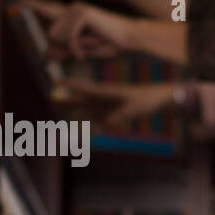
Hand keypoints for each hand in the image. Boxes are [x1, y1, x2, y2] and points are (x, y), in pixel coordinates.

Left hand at [27, 0, 131, 59]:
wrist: (132, 38)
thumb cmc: (112, 44)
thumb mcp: (85, 50)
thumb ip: (64, 52)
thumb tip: (44, 54)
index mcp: (73, 15)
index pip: (48, 9)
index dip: (33, 4)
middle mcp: (72, 8)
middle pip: (52, 34)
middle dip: (67, 46)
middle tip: (87, 48)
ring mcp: (77, 9)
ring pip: (59, 36)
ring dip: (74, 48)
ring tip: (92, 46)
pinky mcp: (82, 14)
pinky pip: (69, 38)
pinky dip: (78, 49)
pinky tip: (89, 50)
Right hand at [59, 78, 178, 129]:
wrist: (161, 100)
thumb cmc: (148, 100)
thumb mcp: (133, 109)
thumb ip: (117, 116)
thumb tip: (103, 124)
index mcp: (109, 91)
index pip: (86, 88)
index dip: (71, 85)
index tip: (57, 82)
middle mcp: (107, 98)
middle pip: (84, 100)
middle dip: (69, 101)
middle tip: (53, 101)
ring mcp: (111, 106)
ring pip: (91, 111)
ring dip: (80, 115)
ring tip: (66, 117)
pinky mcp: (117, 114)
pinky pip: (102, 120)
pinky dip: (95, 126)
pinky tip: (88, 131)